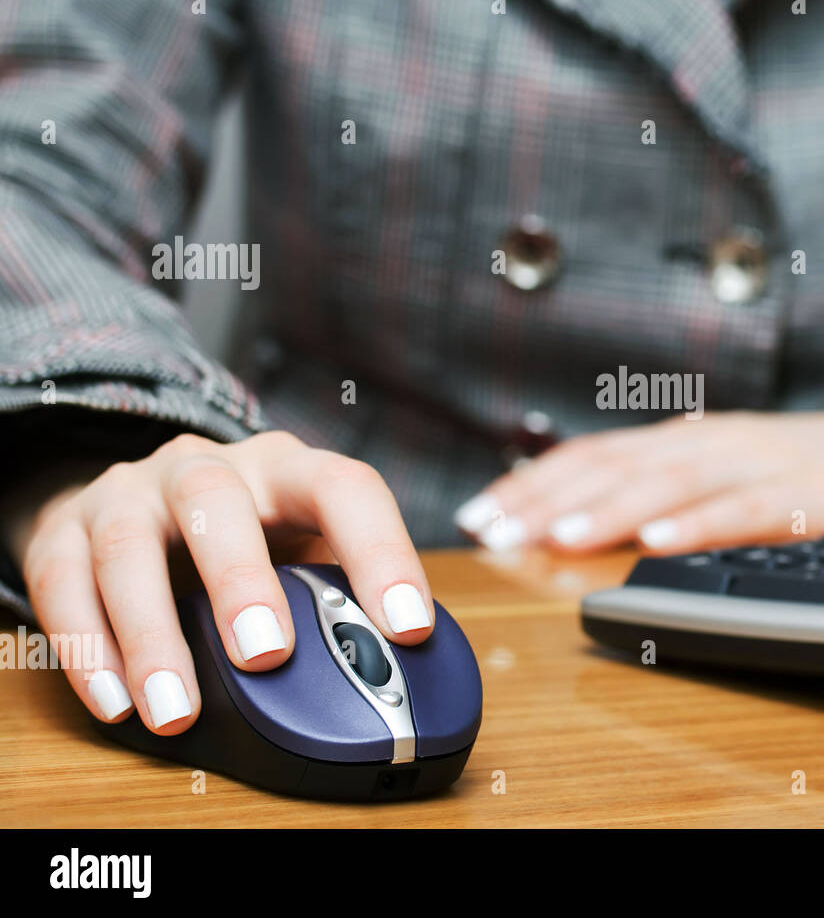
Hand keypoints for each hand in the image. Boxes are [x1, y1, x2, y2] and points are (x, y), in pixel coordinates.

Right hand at [3, 431, 432, 733]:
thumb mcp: (302, 547)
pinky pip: (64, 583)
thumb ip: (336, 592)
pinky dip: (87, 646)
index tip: (406, 626)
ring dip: (152, 632)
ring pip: (129, 546)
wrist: (144, 506)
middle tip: (266, 656)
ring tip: (177, 709)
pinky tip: (117, 700)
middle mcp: (207, 467)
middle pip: (218, 500)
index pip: (344, 487)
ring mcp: (130, 493)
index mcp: (287, 470)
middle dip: (242, 578)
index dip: (381, 552)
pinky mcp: (64, 530)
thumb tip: (389, 663)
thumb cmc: (248, 536)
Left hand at [454, 387, 823, 553]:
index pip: (598, 457)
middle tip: (488, 529)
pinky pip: (750, 511)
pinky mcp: (815, 497)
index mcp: (694, 443)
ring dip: (608, 510)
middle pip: (620, 466)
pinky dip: (701, 524)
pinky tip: (660, 541)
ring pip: (675, 484)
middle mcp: (718, 445)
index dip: (534, 482)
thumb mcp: (736, 482)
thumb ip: (673, 502)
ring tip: (552, 535)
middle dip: (547, 498)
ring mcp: (766, 466)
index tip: (478, 512)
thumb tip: (592, 538)